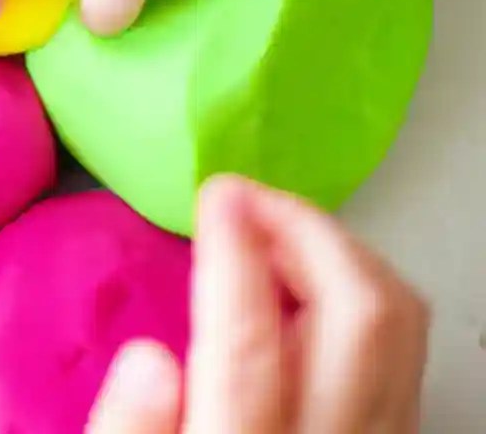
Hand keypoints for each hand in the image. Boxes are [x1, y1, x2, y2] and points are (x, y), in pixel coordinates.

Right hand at [86, 176, 429, 432]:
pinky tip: (310, 290)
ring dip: (344, 255)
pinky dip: (364, 297)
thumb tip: (149, 357)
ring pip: (401, 327)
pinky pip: (404, 355)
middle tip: (250, 197)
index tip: (215, 196)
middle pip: (359, 316)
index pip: (248, 338)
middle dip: (309, 231)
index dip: (235, 251)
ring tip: (278, 229)